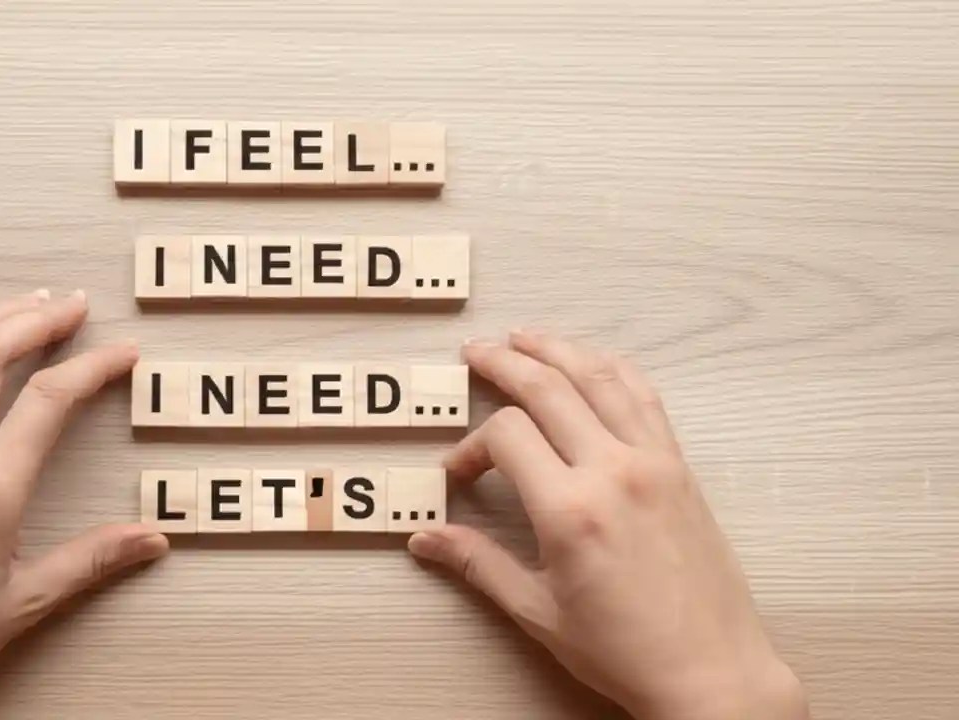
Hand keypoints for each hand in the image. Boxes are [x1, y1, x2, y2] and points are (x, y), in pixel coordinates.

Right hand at [408, 331, 807, 719]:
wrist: (711, 671)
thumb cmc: (627, 651)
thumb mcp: (538, 610)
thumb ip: (478, 564)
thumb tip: (426, 539)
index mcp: (572, 510)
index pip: (506, 437)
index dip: (471, 448)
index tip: (460, 474)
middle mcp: (614, 472)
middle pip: (549, 387)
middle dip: (504, 363)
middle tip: (475, 352)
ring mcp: (654, 463)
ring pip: (600, 377)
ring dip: (558, 349)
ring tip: (525, 336)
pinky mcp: (679, 468)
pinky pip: (644, 397)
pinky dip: (612, 369)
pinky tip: (592, 363)